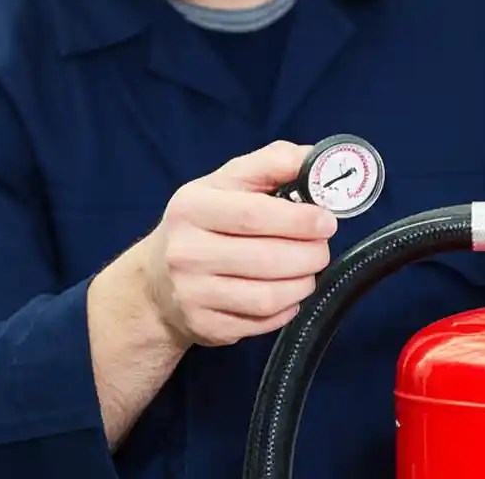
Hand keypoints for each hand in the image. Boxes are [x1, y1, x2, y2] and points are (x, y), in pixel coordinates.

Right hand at [140, 141, 338, 347]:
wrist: (157, 281)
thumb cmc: (203, 223)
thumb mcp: (227, 182)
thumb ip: (272, 163)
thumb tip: (315, 159)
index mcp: (192, 207)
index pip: (254, 214)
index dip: (299, 220)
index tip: (327, 221)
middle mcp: (186, 251)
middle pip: (267, 258)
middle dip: (310, 254)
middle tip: (322, 248)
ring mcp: (192, 293)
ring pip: (269, 296)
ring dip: (303, 283)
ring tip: (308, 271)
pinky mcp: (205, 325)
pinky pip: (263, 322)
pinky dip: (288, 308)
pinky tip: (288, 294)